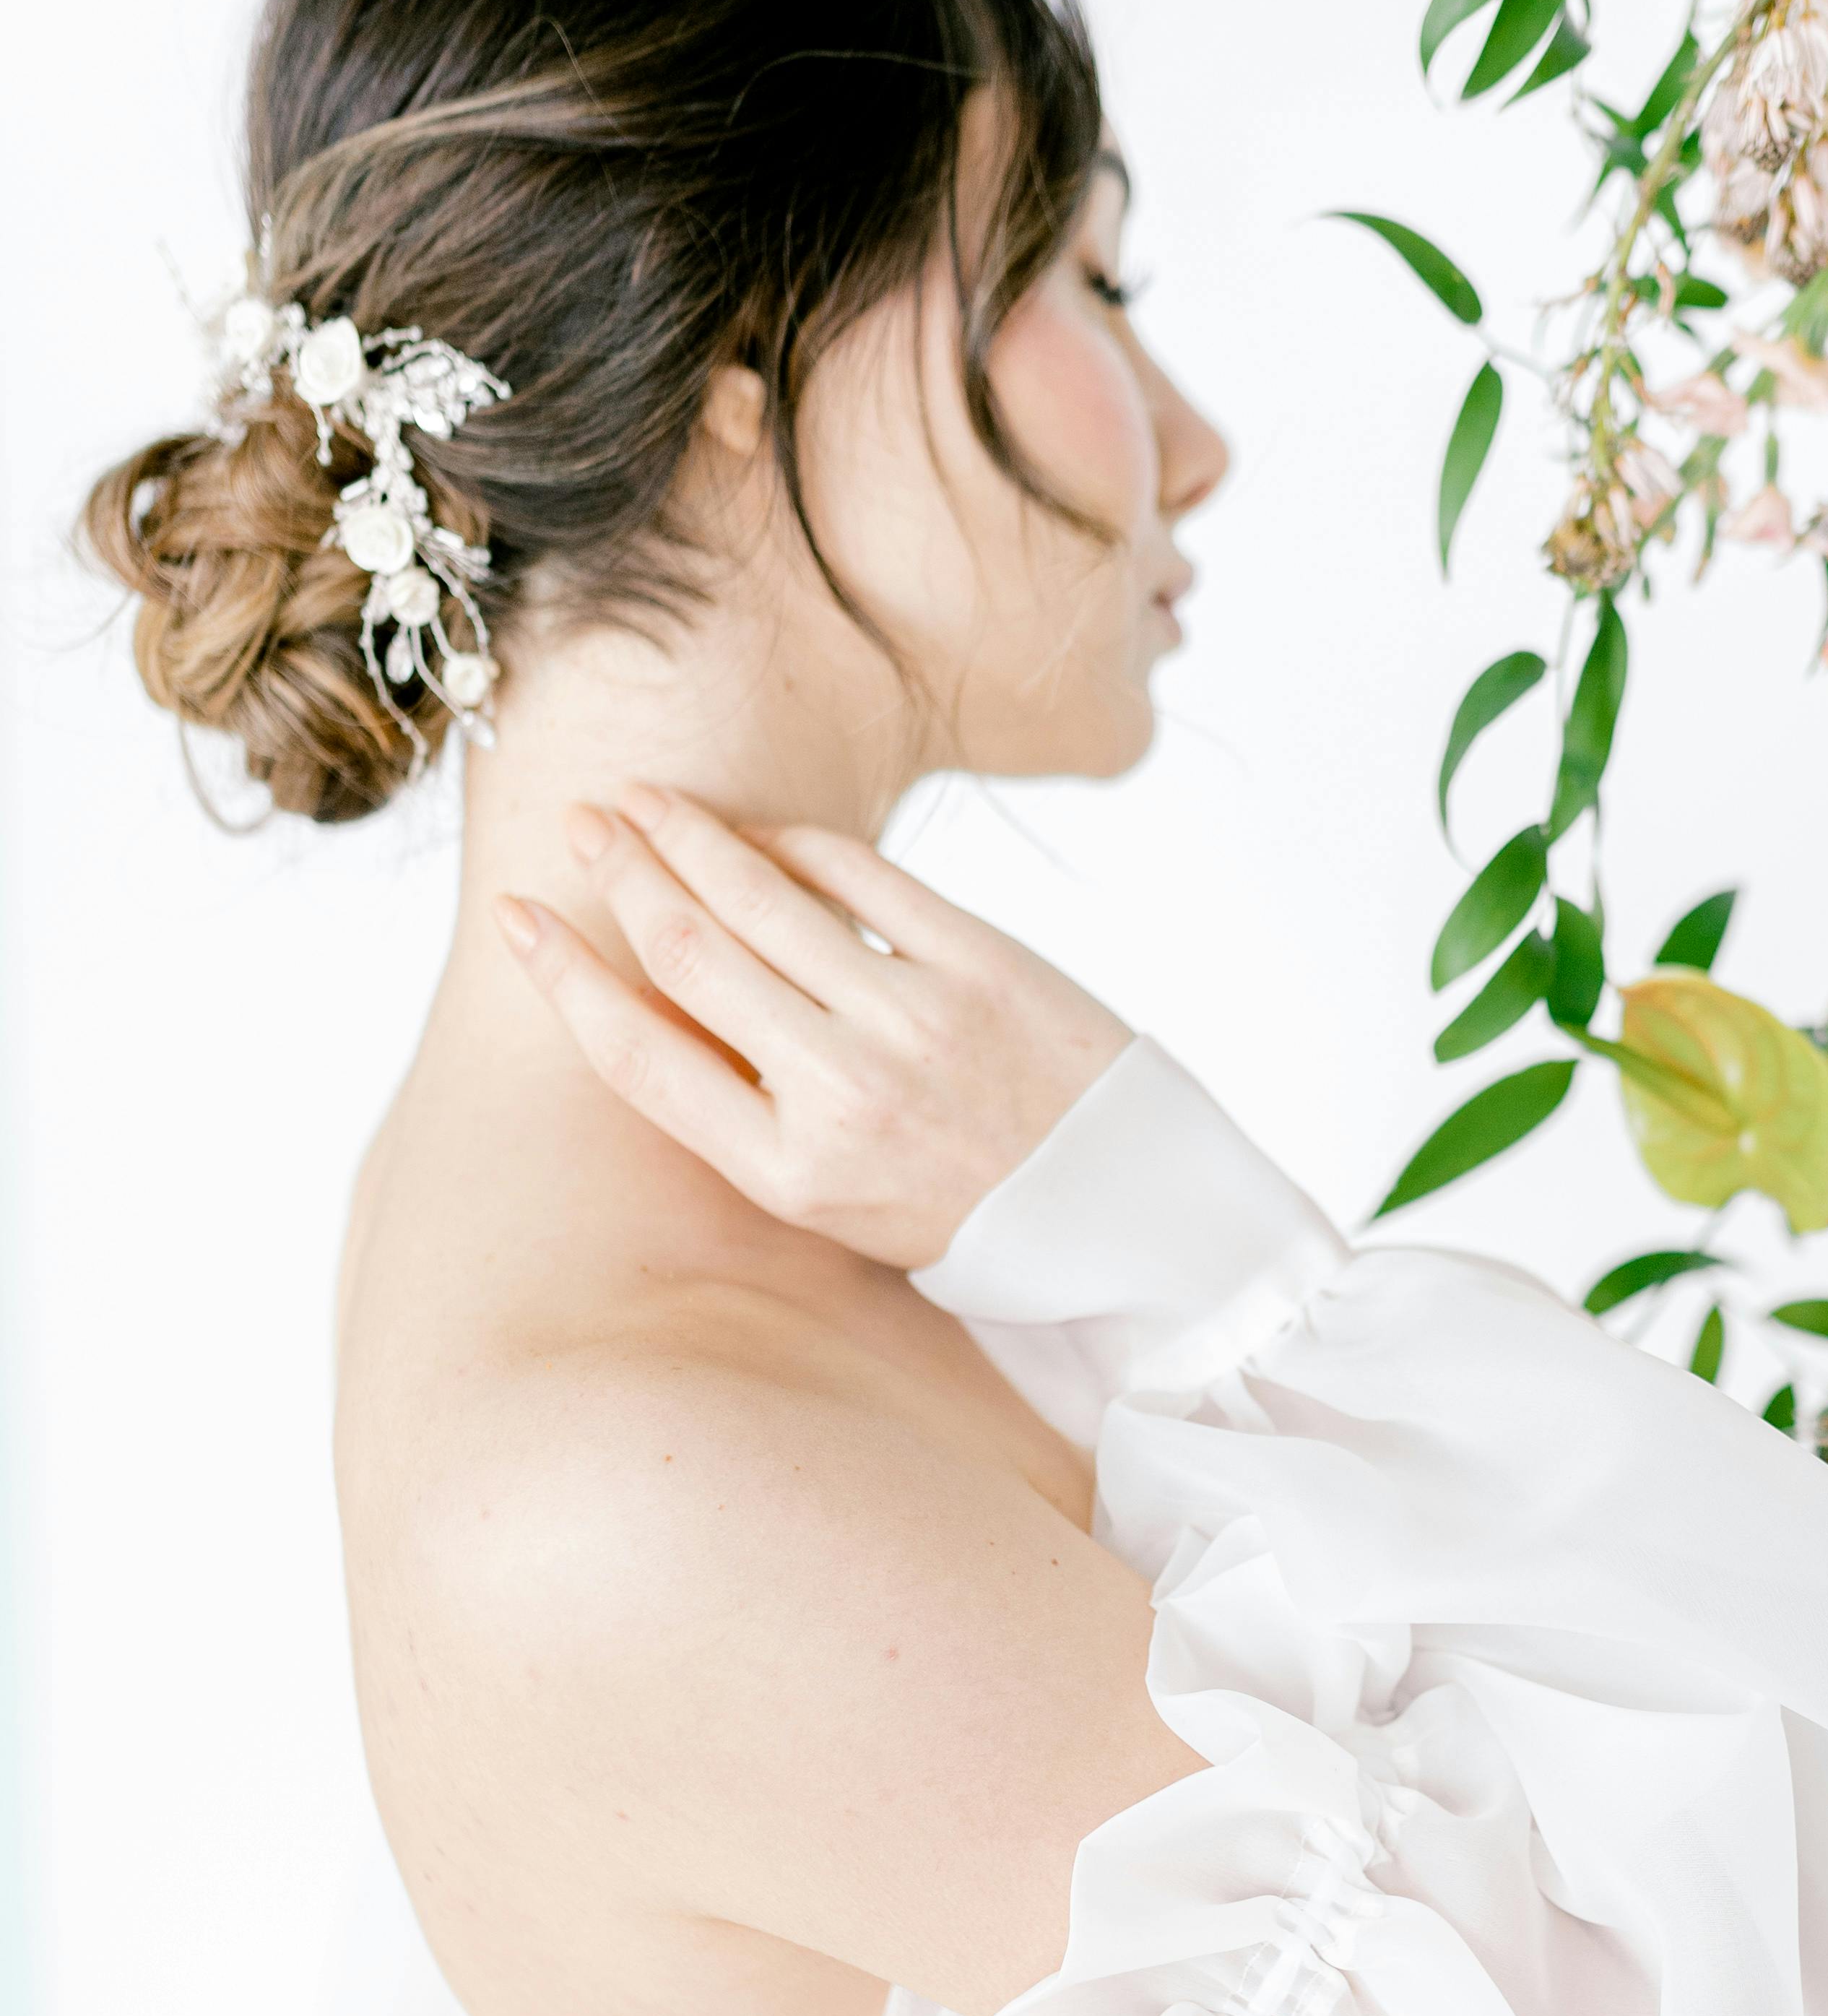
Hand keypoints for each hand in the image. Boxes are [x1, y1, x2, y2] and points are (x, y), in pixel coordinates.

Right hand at [496, 787, 1132, 1267]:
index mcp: (791, 1173)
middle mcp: (842, 1096)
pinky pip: (863, 878)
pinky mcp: (983, 965)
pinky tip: (760, 829)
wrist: (1124, 1213)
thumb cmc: (964, 1209)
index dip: (564, 978)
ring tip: (644, 802)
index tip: (515, 917)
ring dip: (689, 837)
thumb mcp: (841, 1204)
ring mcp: (913, 1023)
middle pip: (691, 955)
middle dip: (623, 877)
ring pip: (763, 899)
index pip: (641, 1057)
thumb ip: (754, 1111)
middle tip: (581, 824)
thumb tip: (665, 991)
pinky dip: (799, 843)